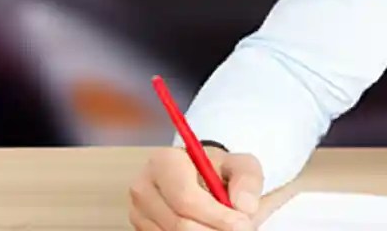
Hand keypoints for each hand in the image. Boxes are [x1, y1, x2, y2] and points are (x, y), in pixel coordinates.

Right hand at [128, 145, 261, 230]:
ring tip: (227, 228)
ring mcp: (138, 213)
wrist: (200, 178)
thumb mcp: (241, 165)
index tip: (242, 224)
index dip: (216, 216)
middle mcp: (144, 188)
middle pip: (179, 223)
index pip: (186, 198)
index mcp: (164, 162)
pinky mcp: (141, 229)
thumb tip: (244, 207)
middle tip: (242, 230)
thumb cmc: (218, 170)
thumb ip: (248, 180)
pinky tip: (210, 229)